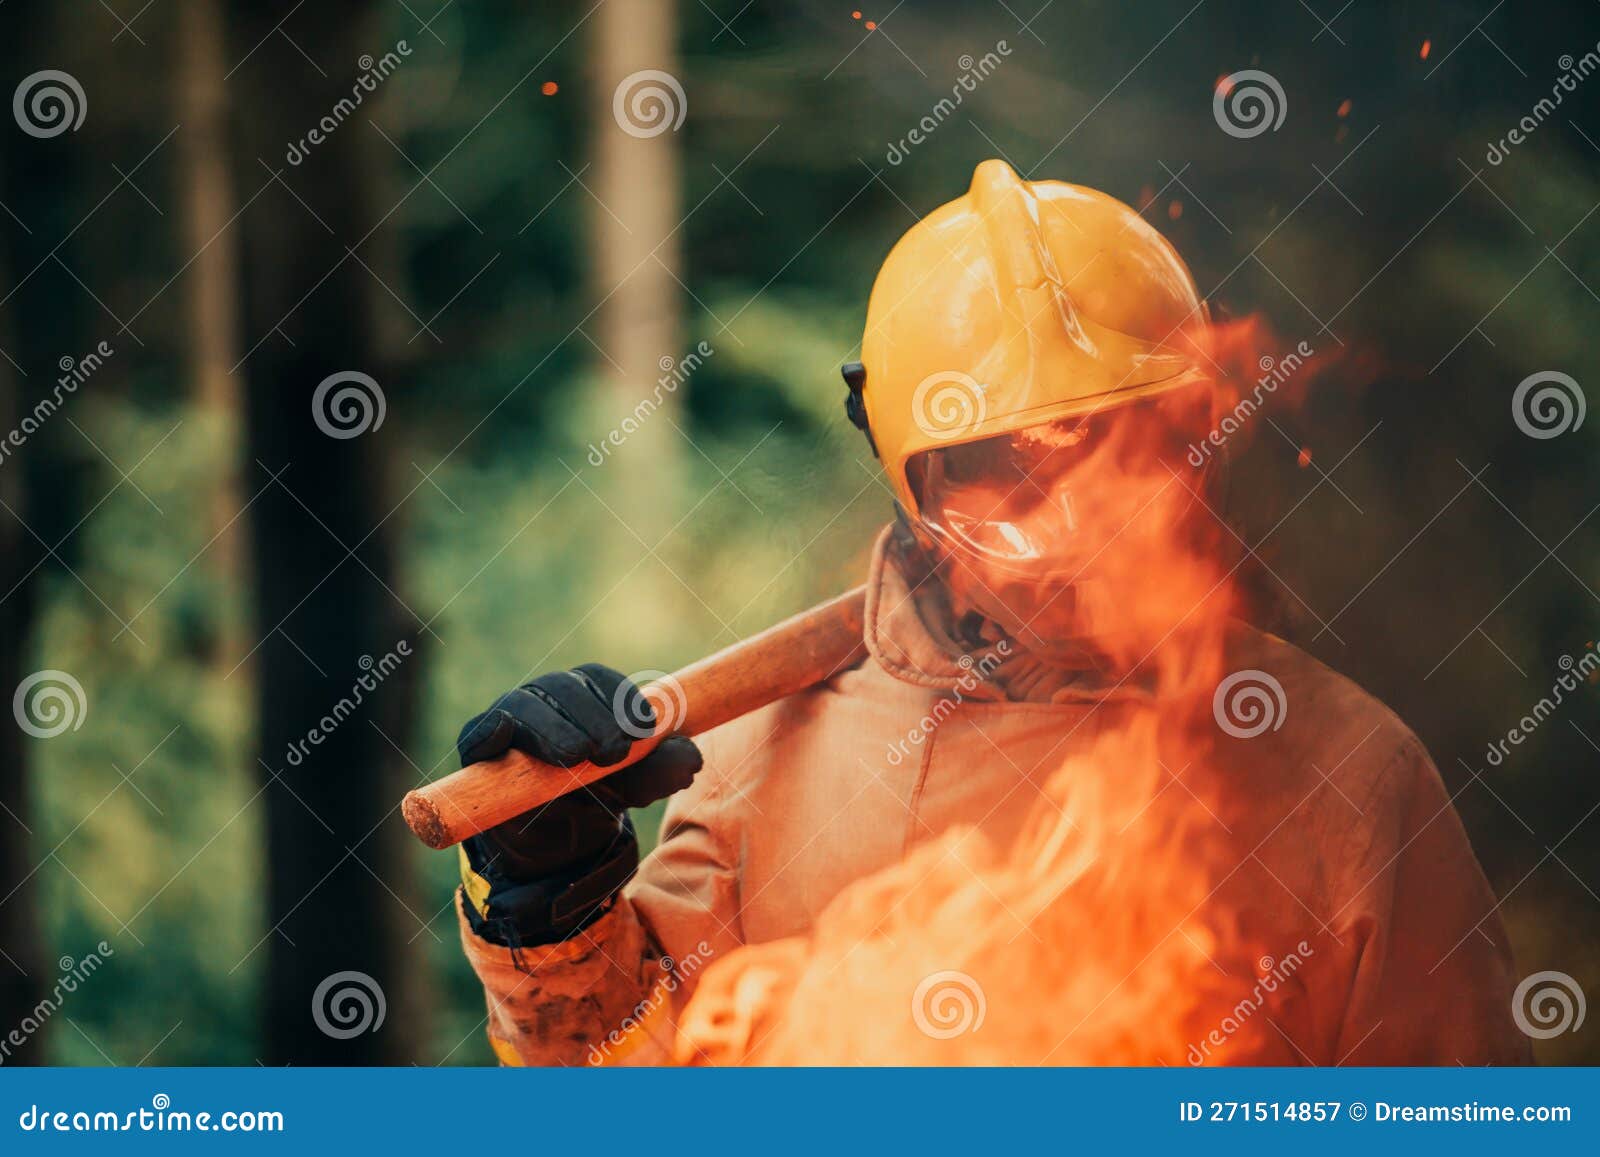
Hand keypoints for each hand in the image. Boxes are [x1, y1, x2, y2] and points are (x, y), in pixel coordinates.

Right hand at [456, 664, 701, 944]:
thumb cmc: (593, 797)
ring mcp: (506, 721)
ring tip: (576, 755)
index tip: (644, 728)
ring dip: (552, 727)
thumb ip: (662, 769)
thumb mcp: (634, 786)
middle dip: (592, 715)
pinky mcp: (478, 750)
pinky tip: (503, 734)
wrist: (550, 846)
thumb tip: (691, 758)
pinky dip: (490, 730)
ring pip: (524, 707)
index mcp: (580, 697)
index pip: (597, 678)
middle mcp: (542, 700)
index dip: (620, 697)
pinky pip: (479, 733)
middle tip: (615, 752)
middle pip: (562, 688)